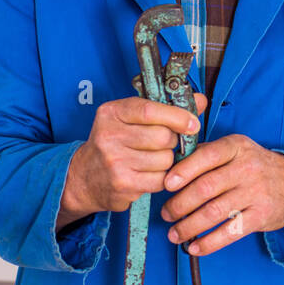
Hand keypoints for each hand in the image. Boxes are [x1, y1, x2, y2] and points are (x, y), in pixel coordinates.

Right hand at [58, 94, 207, 228]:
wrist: (83, 177)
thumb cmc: (114, 143)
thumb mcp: (131, 118)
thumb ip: (165, 108)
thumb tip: (200, 99)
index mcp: (112, 113)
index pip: (151, 110)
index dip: (177, 116)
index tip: (192, 123)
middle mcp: (109, 135)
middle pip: (163, 137)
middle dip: (171, 141)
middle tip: (163, 144)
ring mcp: (115, 161)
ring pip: (165, 159)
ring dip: (166, 161)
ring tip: (152, 160)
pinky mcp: (123, 184)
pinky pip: (160, 180)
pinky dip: (161, 178)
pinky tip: (148, 173)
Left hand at [159, 134, 283, 255]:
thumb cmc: (254, 165)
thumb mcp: (236, 149)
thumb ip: (206, 153)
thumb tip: (171, 168)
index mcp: (236, 147)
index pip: (206, 156)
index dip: (183, 171)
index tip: (166, 185)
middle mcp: (246, 168)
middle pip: (206, 188)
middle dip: (180, 204)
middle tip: (166, 213)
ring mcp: (255, 193)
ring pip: (214, 213)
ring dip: (189, 226)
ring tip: (174, 234)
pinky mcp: (261, 216)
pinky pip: (230, 232)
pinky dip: (209, 243)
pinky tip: (194, 247)